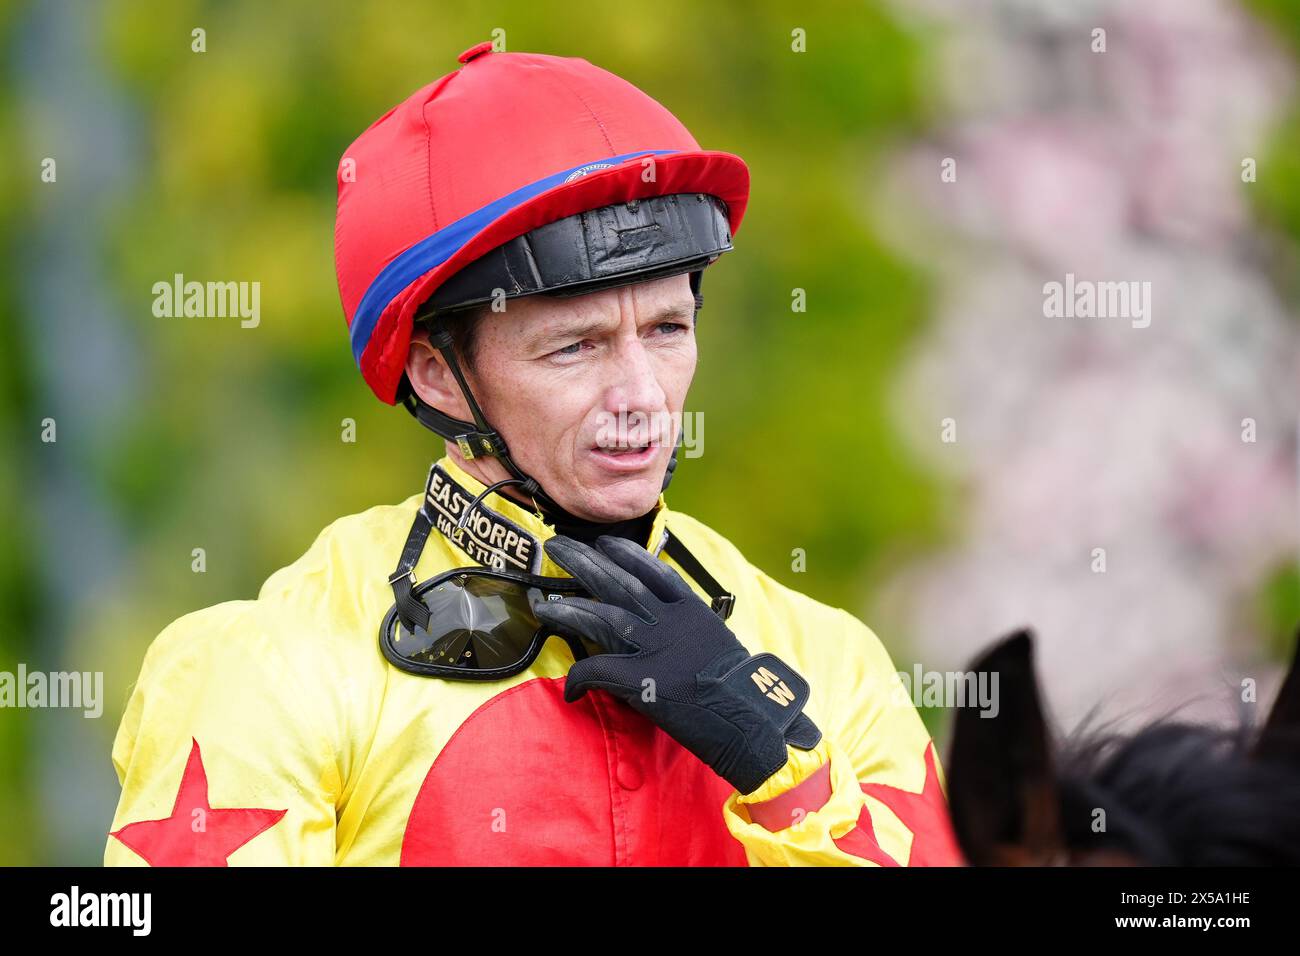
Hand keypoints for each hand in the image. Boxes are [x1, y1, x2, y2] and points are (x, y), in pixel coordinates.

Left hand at [531, 534, 820, 794]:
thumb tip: (676, 632)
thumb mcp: (720, 646)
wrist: (751, 717)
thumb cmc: (744, 688)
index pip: (653, 570)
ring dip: (569, 609)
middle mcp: (670, 620)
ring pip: (602, 616)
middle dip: (584, 562)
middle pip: (619, 582)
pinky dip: (581, 677)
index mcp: (692, 610)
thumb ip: (692, 633)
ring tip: (543, 604)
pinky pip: (599, 671)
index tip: (604, 544)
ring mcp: (655, 647)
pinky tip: (569, 686)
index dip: (625, 555)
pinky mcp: (642, 679)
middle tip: (557, 547)